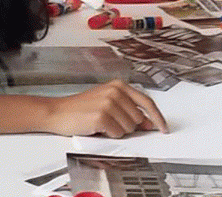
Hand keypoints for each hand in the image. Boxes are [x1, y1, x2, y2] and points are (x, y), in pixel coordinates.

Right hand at [45, 80, 168, 137]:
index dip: (157, 117)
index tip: (163, 128)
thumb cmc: (81, 108)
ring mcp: (109, 103)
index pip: (147, 102)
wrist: (57, 112)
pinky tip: (97, 128)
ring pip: (129, 128)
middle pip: (138, 119)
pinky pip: (117, 133)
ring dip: (117, 130)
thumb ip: (129, 109)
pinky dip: (109, 135)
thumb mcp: (108, 102)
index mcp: (120, 85)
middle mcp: (116, 91)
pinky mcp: (101, 116)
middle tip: (110, 122)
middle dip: (127, 125)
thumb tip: (149, 123)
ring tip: (102, 123)